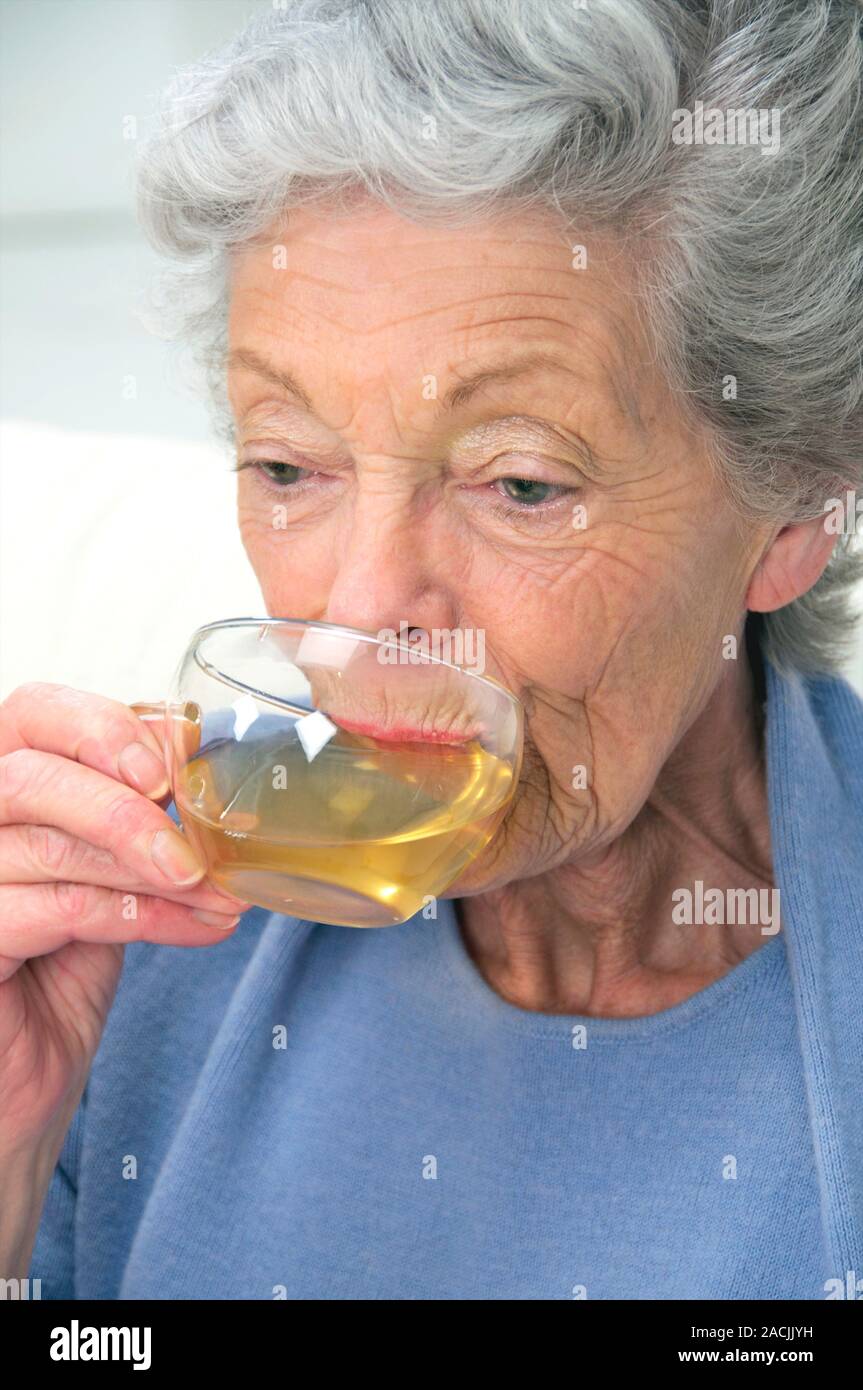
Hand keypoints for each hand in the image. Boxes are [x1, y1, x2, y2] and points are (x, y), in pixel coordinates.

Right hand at [0, 682, 247, 1152]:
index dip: (103, 727)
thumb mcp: (110, 876)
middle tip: (197, 854)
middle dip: (127, 811)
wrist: (21, 1089)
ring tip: (217, 897)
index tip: (171, 768)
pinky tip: (191, 926)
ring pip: (46, 845)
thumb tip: (209, 767)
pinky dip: (133, 914)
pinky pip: (48, 909)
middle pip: (30, 775)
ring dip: (149, 872)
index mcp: (2, 786)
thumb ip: (140, 815)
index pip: (35, 712)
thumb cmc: (61, 972)